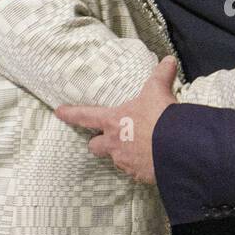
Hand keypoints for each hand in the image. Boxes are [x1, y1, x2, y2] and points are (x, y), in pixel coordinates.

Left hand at [55, 57, 178, 183]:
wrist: (176, 146)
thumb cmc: (160, 116)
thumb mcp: (158, 90)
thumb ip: (161, 74)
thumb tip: (169, 60)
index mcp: (113, 120)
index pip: (85, 115)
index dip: (70, 113)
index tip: (59, 112)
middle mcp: (114, 143)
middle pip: (95, 146)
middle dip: (98, 144)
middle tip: (108, 140)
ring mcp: (125, 162)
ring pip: (117, 160)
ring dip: (124, 155)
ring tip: (140, 149)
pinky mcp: (139, 175)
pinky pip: (136, 172)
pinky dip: (142, 167)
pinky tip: (154, 161)